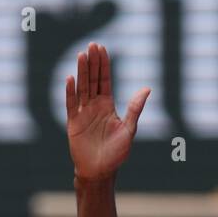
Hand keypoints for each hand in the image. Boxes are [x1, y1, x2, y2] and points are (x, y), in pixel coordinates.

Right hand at [66, 41, 150, 181]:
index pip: (105, 80)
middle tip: (92, 45)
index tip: (102, 48)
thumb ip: (135, 108)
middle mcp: (94, 106)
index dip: (103, 65)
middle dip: (92, 63)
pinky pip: (71, 104)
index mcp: (108, 106)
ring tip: (81, 55)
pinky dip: (70, 92)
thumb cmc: (117, 154)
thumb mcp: (129, 130)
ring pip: (82, 88)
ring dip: (81, 72)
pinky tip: (70, 79)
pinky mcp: (73, 123)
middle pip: (92, 80)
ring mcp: (83, 114)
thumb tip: (147, 88)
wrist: (100, 172)